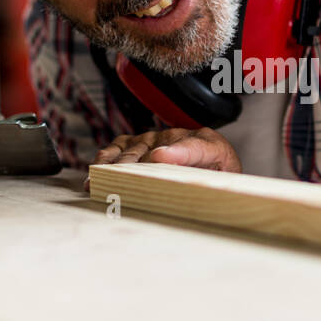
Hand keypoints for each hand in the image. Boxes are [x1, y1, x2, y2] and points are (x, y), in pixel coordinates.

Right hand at [92, 127, 241, 172]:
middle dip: (133, 168)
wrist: (214, 161)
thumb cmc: (217, 173)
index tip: (160, 157)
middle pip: (153, 151)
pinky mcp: (141, 141)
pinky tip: (95, 174)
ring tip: (98, 183)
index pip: (194, 148)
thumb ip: (214, 181)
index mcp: (210, 145)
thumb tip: (186, 184)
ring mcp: (157, 137)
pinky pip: (120, 147)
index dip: (177, 153)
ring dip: (113, 167)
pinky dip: (105, 160)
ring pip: (132, 150)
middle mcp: (180, 136)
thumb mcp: (225, 178)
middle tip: (116, 185)